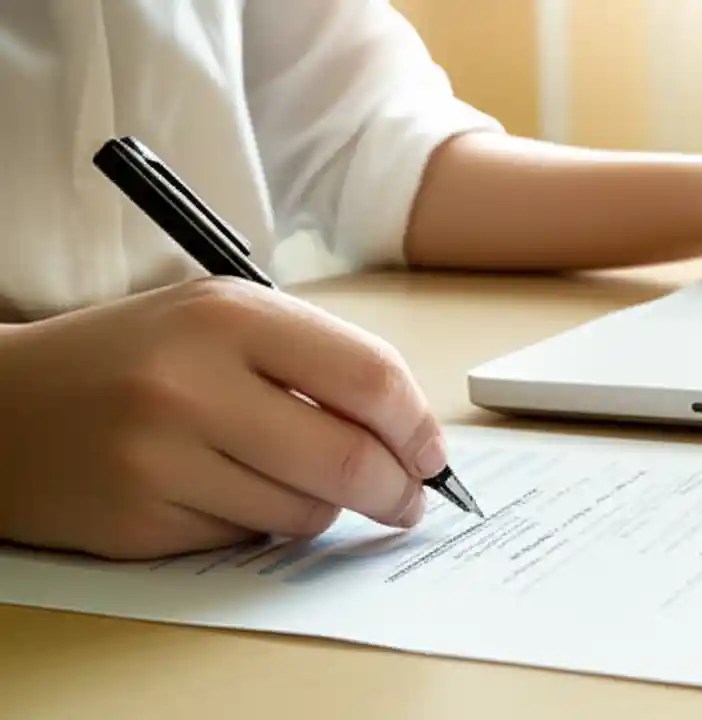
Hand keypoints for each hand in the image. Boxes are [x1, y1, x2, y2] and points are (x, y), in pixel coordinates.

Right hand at [0, 278, 444, 559]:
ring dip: (325, 506)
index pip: (369, 377)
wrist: (5, 406)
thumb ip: (316, 361)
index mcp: (228, 314)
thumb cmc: (136, 356)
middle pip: (351, 459)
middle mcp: (193, 383)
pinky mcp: (141, 520)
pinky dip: (261, 522)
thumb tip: (409, 433)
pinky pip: (249, 537)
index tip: (431, 454)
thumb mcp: (222, 320)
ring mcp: (161, 457)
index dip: (418, 426)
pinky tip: (222, 490)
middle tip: (408, 499)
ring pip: (307, 511)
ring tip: (292, 477)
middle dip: (399, 490)